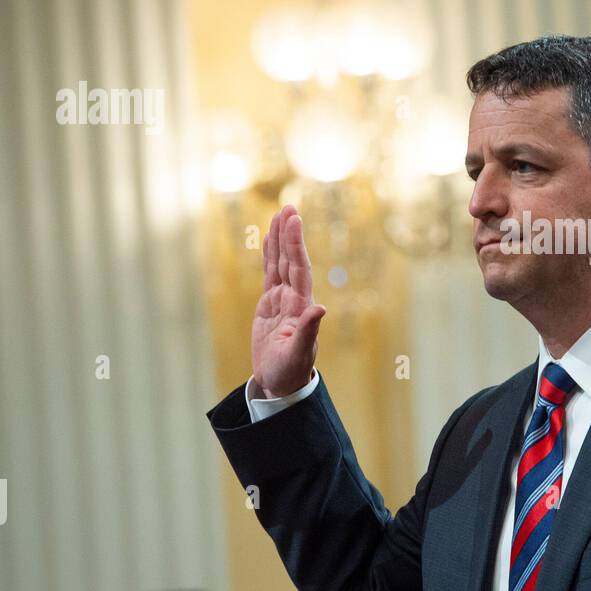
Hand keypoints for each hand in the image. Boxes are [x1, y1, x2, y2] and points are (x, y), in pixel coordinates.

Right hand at [251, 205, 325, 397]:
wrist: (281, 383)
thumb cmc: (290, 371)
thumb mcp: (298, 353)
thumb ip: (308, 331)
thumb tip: (320, 309)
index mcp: (301, 306)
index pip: (298, 269)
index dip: (295, 244)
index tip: (293, 220)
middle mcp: (294, 299)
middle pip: (290, 260)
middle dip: (289, 234)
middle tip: (288, 207)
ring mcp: (282, 300)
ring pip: (280, 264)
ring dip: (280, 240)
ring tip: (280, 214)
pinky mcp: (269, 305)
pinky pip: (269, 275)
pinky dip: (269, 256)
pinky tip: (270, 239)